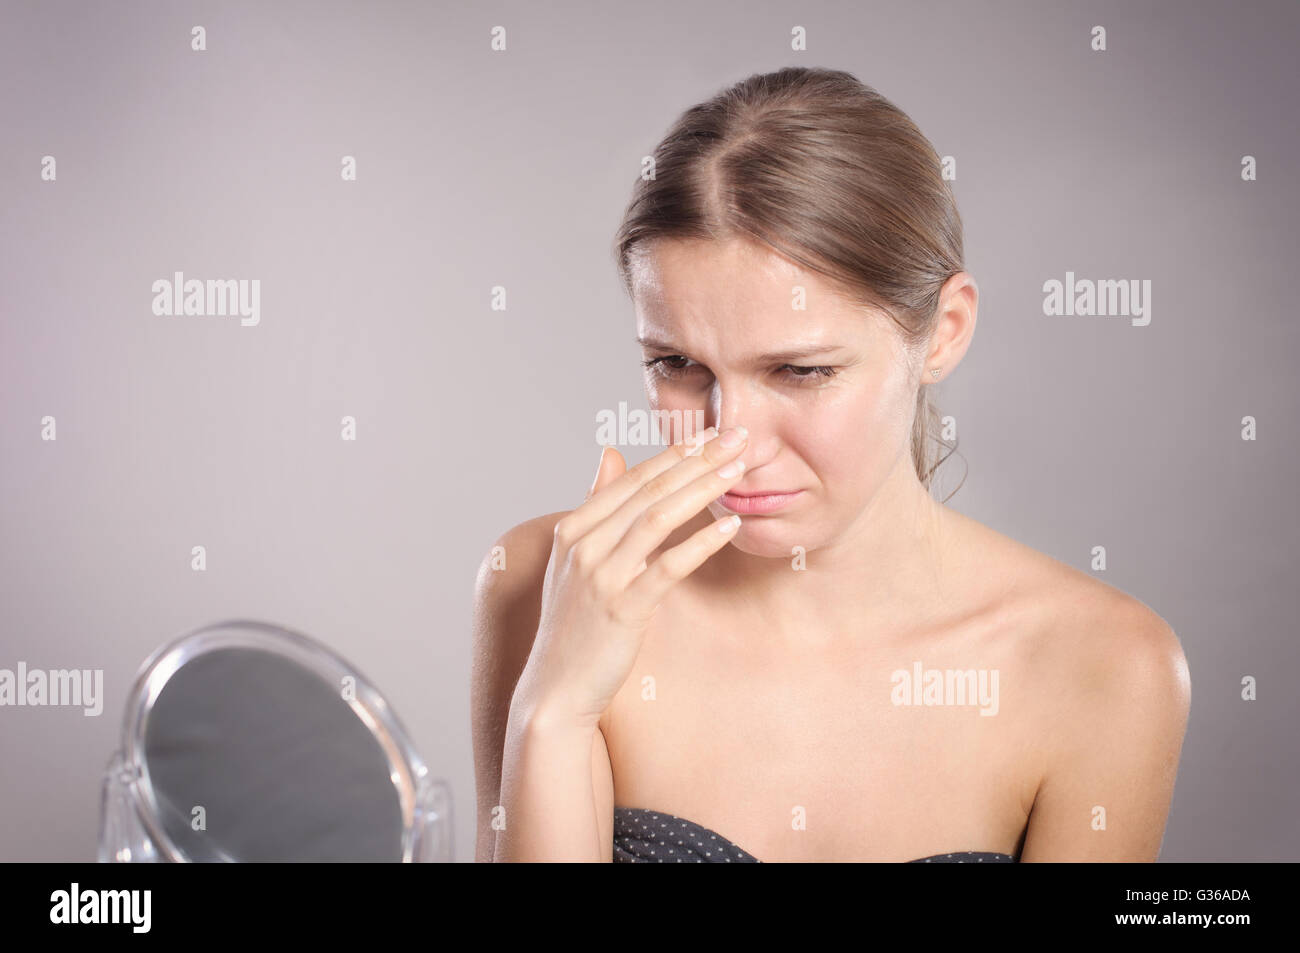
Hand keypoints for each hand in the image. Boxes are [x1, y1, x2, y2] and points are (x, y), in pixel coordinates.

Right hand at [512, 426, 749, 730]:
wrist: (556, 689)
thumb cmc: (574, 625)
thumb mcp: (577, 559)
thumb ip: (596, 506)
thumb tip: (610, 454)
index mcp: (574, 529)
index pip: (633, 479)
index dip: (675, 452)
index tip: (712, 432)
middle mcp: (583, 545)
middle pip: (649, 490)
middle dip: (697, 459)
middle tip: (738, 437)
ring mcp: (601, 575)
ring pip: (659, 518)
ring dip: (702, 490)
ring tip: (738, 472)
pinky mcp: (622, 607)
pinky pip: (668, 566)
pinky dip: (702, 542)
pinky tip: (731, 527)